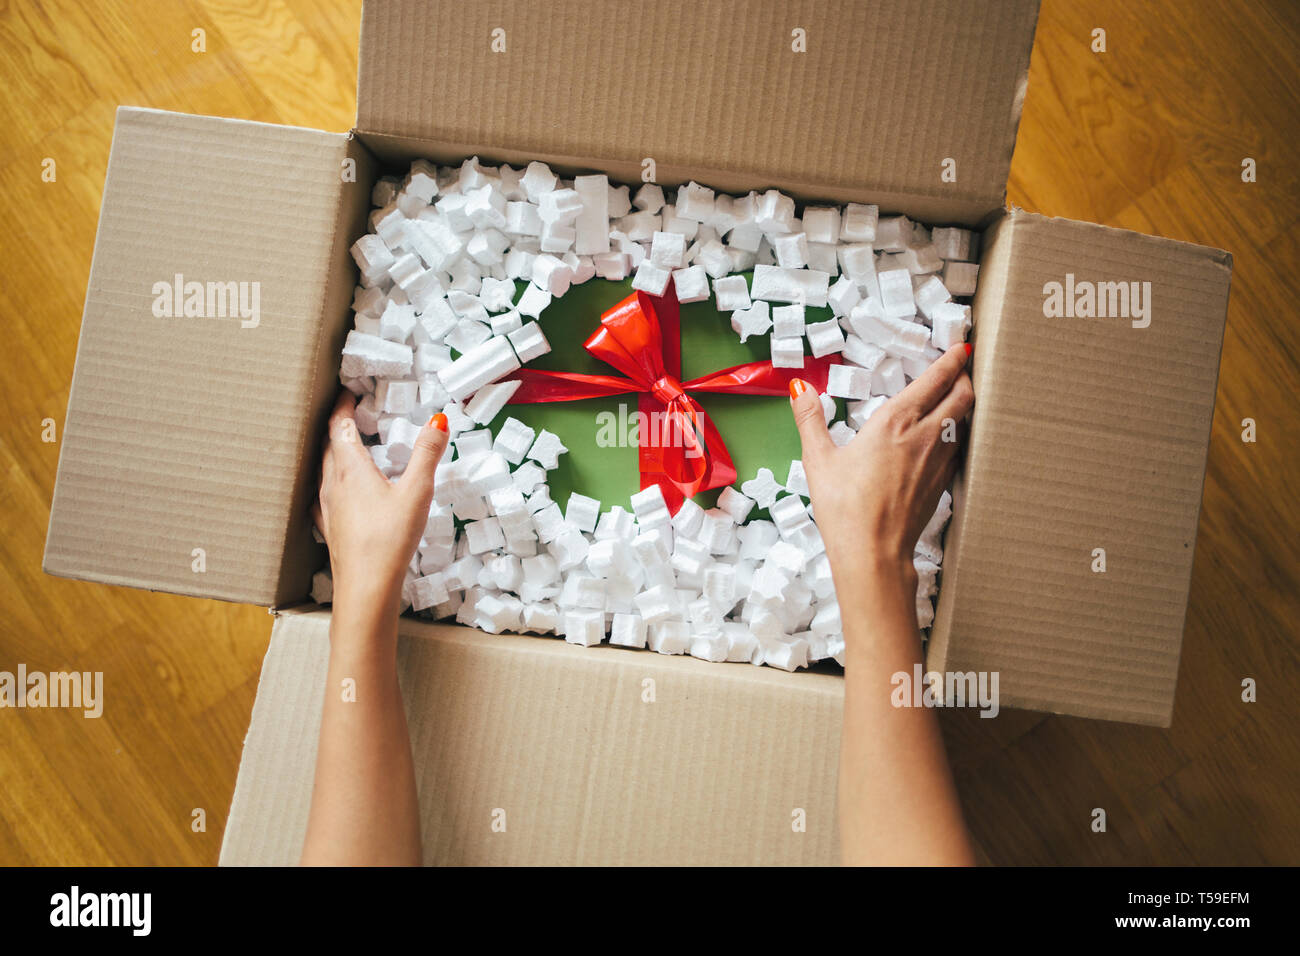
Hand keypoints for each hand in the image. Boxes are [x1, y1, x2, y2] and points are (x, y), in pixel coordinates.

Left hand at [313, 391, 449, 607]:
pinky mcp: (329, 527)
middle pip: (329, 444)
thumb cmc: (390, 538)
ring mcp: (327, 507)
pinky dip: (333, 481)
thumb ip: (427, 454)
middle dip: (339, 424)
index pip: (340, 425)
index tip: (349, 392)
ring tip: (350, 447)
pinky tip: (340, 492)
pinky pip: (326, 494)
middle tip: (352, 413)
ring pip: (325, 469)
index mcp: (350, 468)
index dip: (343, 405)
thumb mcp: (417, 491)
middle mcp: (332, 484)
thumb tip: (438, 420)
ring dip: (334, 451)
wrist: (365, 586)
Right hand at [788, 344, 972, 581]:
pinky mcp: (942, 483)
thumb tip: (799, 388)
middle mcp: (926, 435)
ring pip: (966, 420)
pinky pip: (958, 447)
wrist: (874, 553)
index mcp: (896, 421)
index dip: (952, 359)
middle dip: (965, 377)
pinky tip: (944, 439)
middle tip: (961, 368)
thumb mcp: (818, 460)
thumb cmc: (844, 508)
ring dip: (964, 403)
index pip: (936, 379)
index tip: (961, 346)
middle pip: (964, 395)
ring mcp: (939, 461)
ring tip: (955, 397)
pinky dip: (958, 432)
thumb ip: (810, 419)